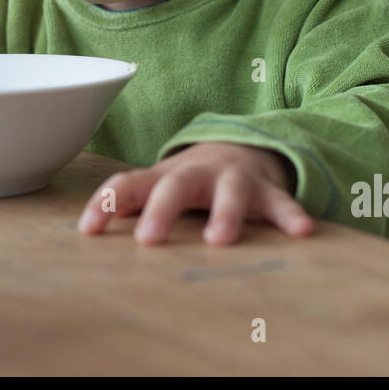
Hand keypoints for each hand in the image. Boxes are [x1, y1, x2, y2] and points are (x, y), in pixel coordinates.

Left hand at [77, 141, 314, 245]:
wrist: (240, 147)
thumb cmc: (186, 182)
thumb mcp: (157, 189)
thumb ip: (131, 208)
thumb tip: (86, 236)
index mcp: (162, 178)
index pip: (127, 185)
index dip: (106, 204)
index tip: (88, 230)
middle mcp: (195, 175)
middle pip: (175, 187)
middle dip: (161, 211)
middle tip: (148, 240)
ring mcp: (232, 179)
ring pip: (229, 194)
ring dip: (224, 215)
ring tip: (219, 241)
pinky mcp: (267, 190)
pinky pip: (280, 203)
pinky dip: (291, 216)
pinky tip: (302, 232)